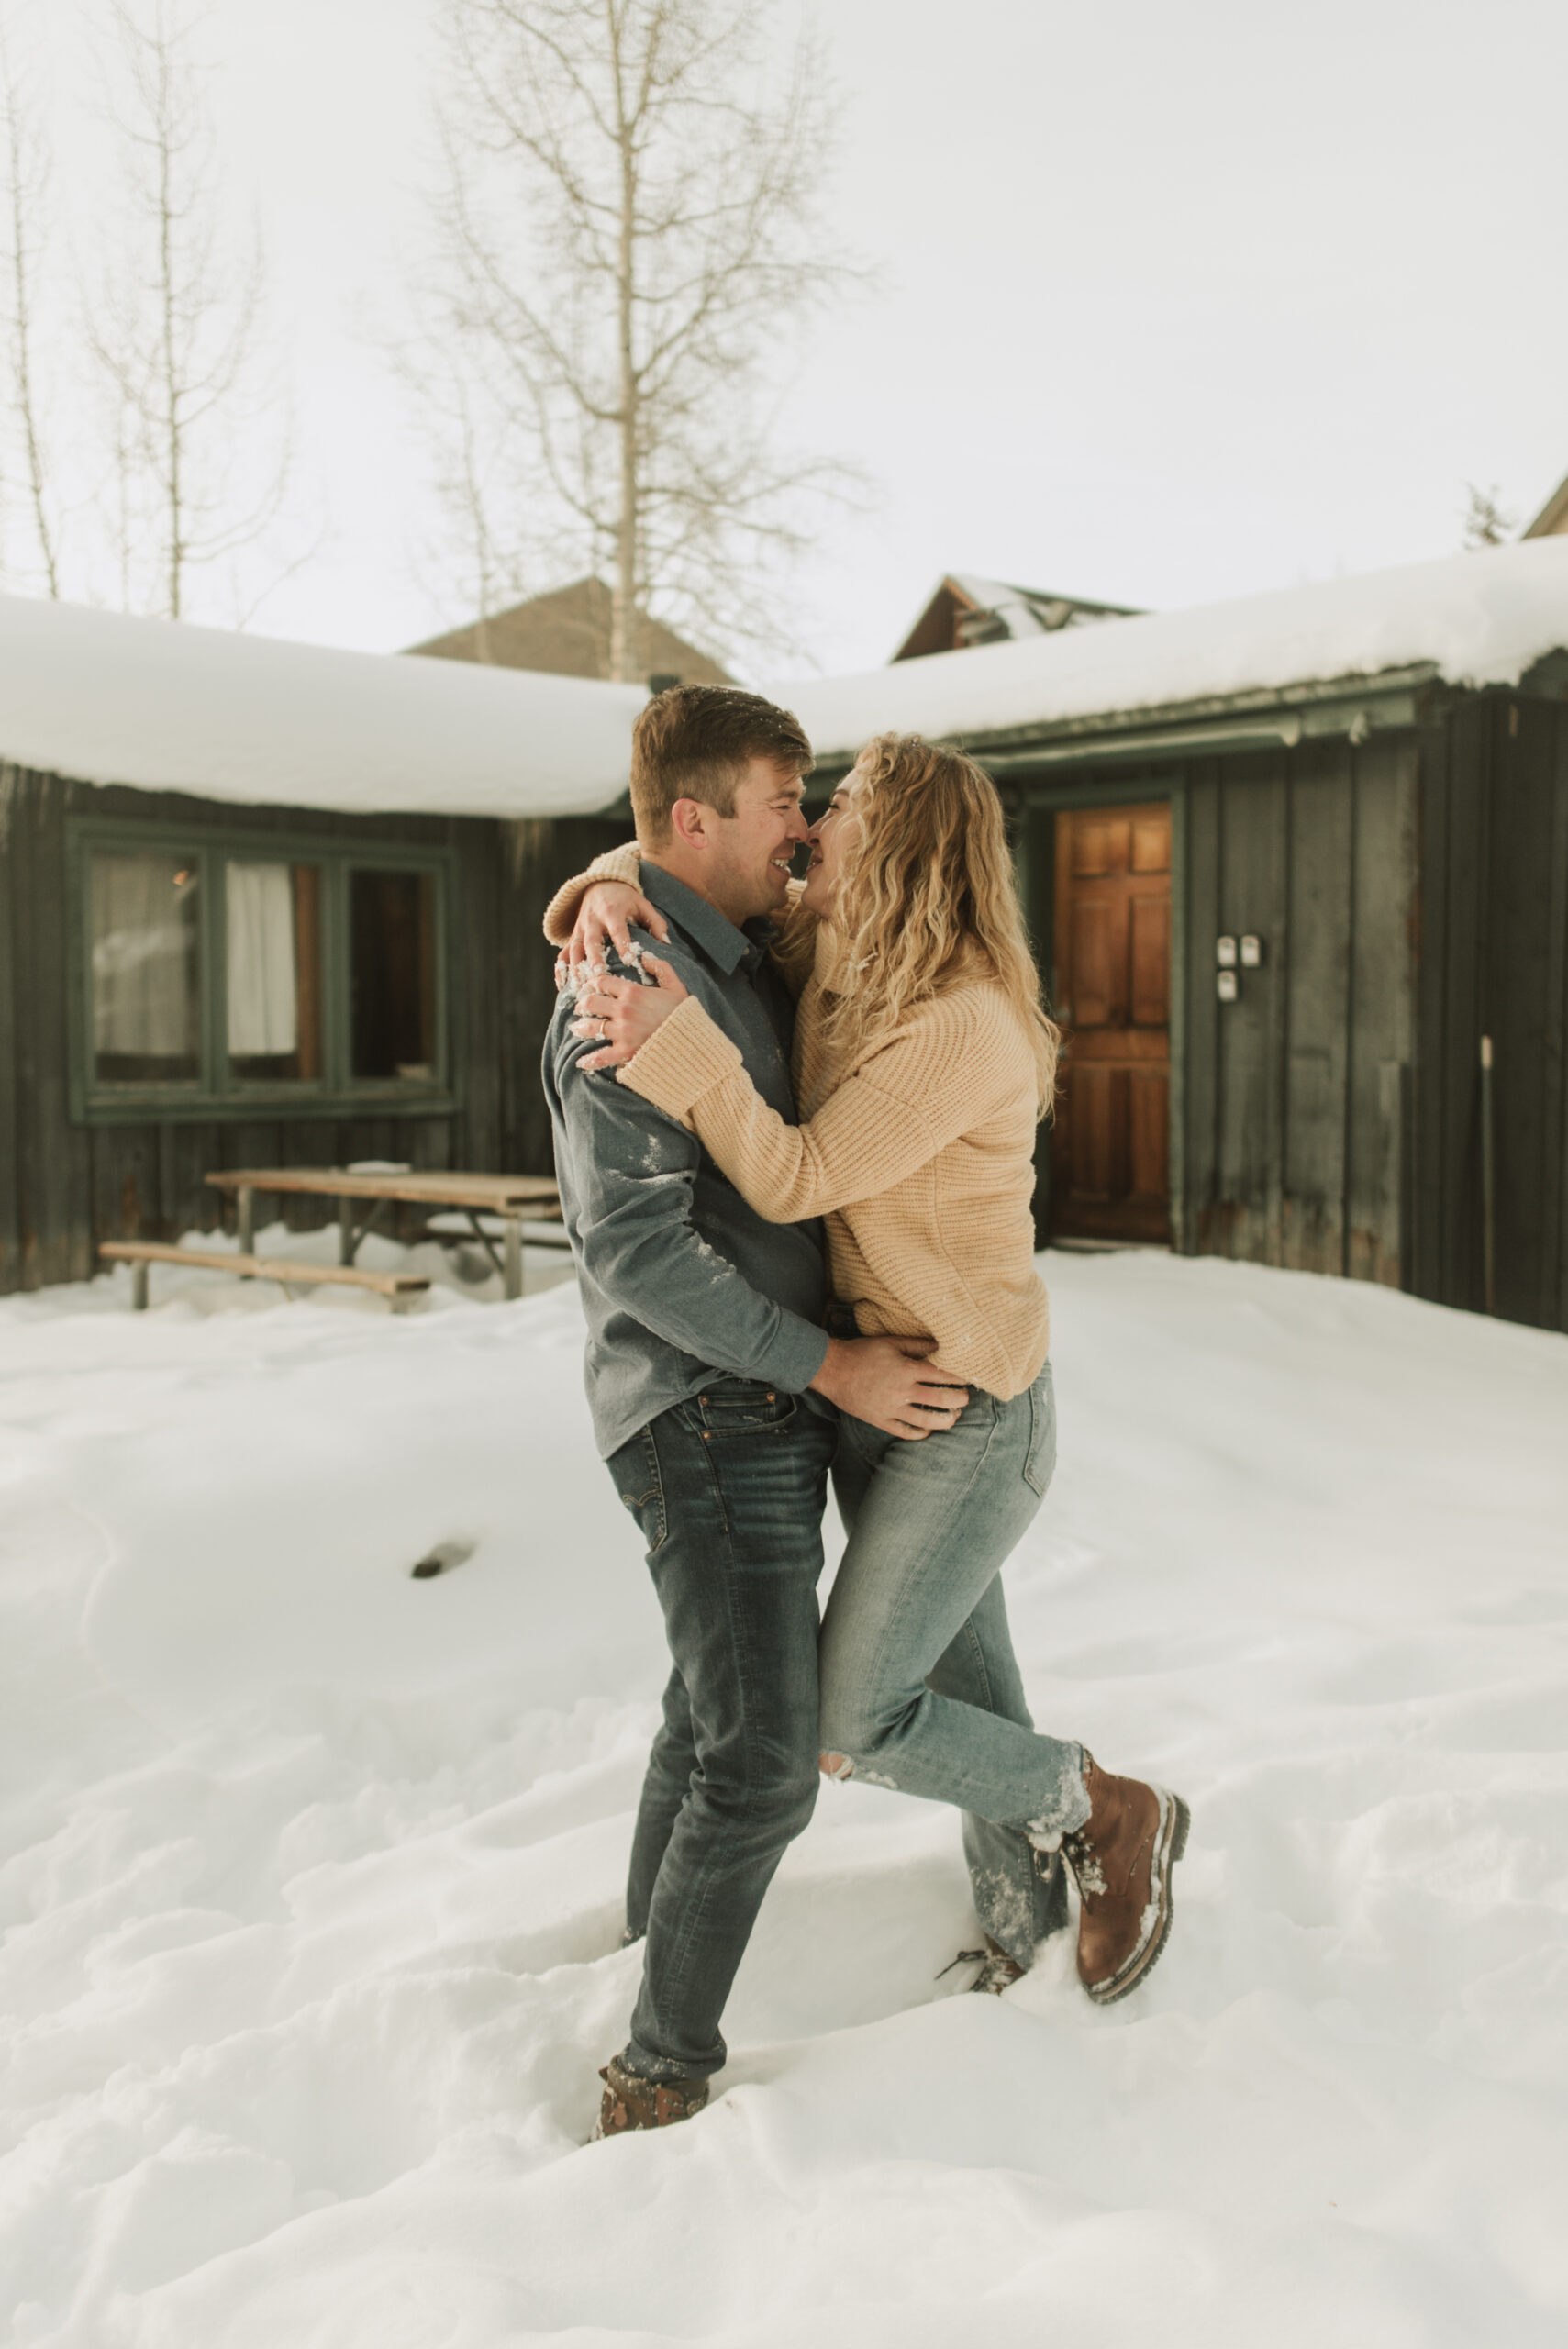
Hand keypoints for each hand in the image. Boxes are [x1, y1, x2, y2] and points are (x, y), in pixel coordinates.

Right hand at [553, 881, 669, 990]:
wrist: (600, 884)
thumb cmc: (625, 898)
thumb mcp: (642, 904)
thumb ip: (656, 922)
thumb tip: (666, 943)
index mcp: (612, 911)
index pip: (618, 930)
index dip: (622, 944)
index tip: (629, 960)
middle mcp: (593, 920)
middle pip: (591, 941)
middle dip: (594, 959)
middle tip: (599, 976)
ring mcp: (579, 929)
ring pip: (574, 949)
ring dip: (576, 968)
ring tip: (579, 987)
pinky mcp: (572, 936)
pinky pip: (563, 953)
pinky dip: (561, 970)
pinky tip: (562, 986)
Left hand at [571, 953, 689, 1069]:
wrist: (692, 1043)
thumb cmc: (684, 1015)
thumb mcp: (676, 986)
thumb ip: (661, 967)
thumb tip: (644, 956)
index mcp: (633, 992)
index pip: (602, 982)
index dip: (592, 983)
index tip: (589, 986)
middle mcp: (624, 1010)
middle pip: (591, 1002)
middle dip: (582, 1003)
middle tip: (581, 1007)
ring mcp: (623, 1032)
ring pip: (590, 1027)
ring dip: (580, 1027)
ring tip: (577, 1028)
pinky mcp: (625, 1052)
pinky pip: (600, 1056)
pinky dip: (589, 1060)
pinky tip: (581, 1061)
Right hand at [809, 1334, 968, 1440]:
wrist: (832, 1370)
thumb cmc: (862, 1352)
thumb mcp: (891, 1343)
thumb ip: (918, 1345)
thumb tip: (942, 1344)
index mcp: (906, 1370)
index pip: (943, 1375)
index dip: (960, 1377)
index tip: (969, 1378)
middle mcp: (902, 1391)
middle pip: (941, 1400)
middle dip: (959, 1400)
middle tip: (965, 1398)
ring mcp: (891, 1409)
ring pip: (927, 1421)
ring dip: (946, 1420)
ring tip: (953, 1416)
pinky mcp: (881, 1421)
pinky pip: (905, 1432)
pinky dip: (920, 1433)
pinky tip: (928, 1430)